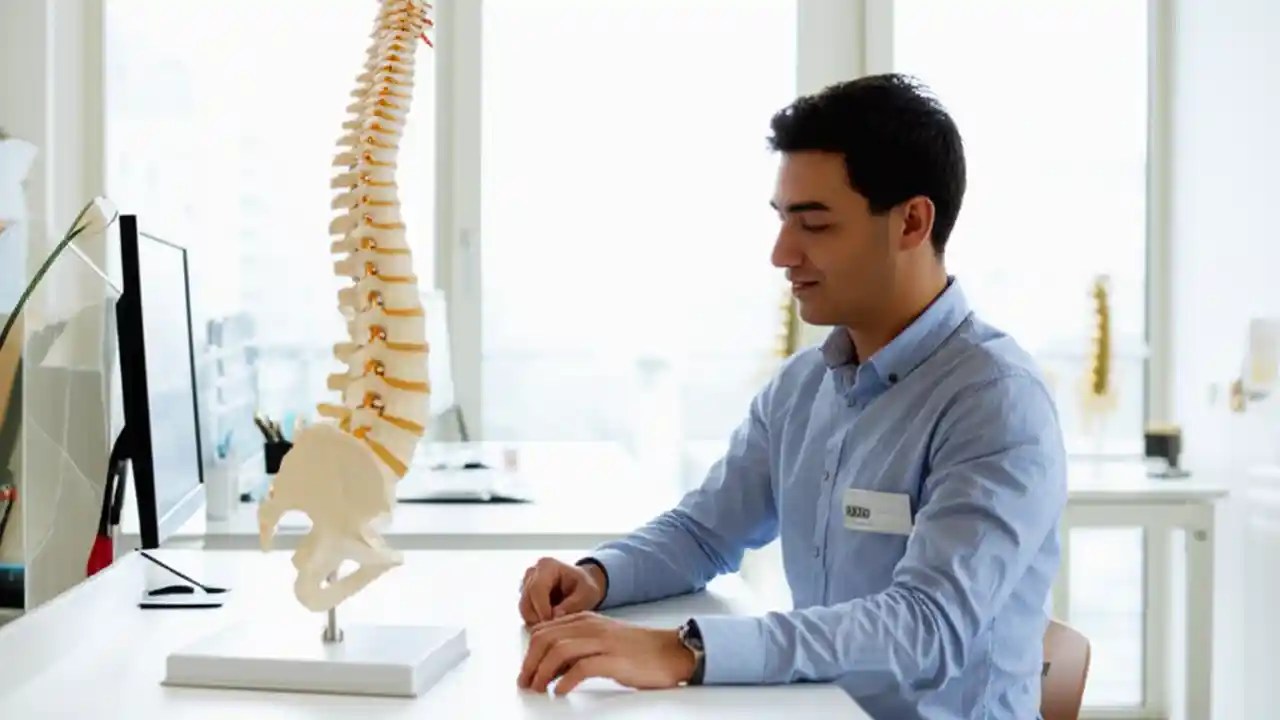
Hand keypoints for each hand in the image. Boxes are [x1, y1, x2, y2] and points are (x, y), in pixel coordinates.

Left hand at [517, 612, 695, 694]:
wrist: (670, 651)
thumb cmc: (636, 649)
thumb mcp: (601, 640)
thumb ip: (577, 646)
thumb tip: (550, 666)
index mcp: (585, 620)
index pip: (544, 630)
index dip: (529, 652)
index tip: (525, 670)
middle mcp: (591, 627)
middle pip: (547, 639)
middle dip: (530, 662)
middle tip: (526, 682)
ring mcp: (602, 642)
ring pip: (559, 650)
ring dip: (542, 672)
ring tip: (538, 688)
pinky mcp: (614, 659)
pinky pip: (581, 667)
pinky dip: (565, 680)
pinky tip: (560, 691)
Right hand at [518, 557, 605, 625]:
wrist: (580, 584)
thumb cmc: (584, 586)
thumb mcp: (587, 593)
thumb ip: (573, 604)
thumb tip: (556, 616)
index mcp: (547, 566)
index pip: (536, 588)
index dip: (542, 609)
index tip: (553, 622)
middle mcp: (532, 572)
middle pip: (526, 600)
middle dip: (539, 618)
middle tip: (554, 627)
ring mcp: (526, 583)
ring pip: (524, 608)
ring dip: (536, 620)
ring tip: (554, 624)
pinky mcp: (524, 595)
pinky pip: (525, 612)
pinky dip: (535, 620)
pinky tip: (550, 620)